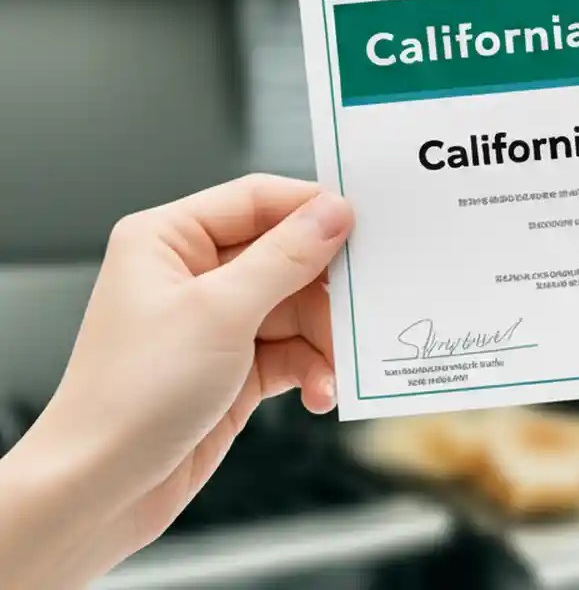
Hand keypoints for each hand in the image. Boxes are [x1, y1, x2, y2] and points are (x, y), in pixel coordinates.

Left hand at [0, 175, 352, 587]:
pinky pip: (293, 354)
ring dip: (324, 342)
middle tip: (362, 308)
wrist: (103, 488)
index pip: (257, 200)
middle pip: (288, 258)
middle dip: (326, 292)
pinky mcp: (234, 368)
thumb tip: (333, 213)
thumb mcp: (221, 312)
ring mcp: (215, 323)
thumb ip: (286, 258)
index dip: (311, 209)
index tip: (365, 223)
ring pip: (298, 311)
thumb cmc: (131, 395)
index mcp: (168, 239)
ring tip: (333, 370)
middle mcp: (191, 275)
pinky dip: (313, 371)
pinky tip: (318, 394)